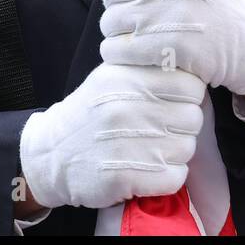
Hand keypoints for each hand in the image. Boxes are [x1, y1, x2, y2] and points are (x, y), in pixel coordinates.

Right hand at [18, 63, 205, 209]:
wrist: (51, 155)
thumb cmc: (92, 113)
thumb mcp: (114, 76)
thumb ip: (150, 68)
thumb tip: (193, 66)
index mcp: (127, 76)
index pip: (191, 84)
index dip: (187, 97)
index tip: (173, 104)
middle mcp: (126, 105)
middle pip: (193, 118)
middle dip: (183, 127)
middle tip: (162, 131)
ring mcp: (124, 141)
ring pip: (187, 149)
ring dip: (175, 154)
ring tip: (152, 151)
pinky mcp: (123, 176)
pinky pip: (174, 178)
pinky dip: (166, 178)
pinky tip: (147, 170)